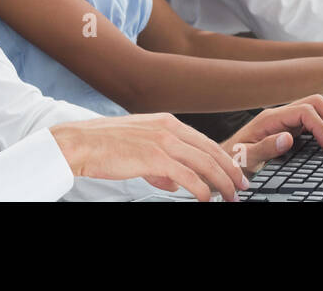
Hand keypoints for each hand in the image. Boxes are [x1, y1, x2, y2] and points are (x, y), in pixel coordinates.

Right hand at [49, 113, 248, 201]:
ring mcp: (163, 141)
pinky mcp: (155, 157)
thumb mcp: (139, 148)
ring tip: (229, 198)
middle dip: (229, 171)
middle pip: (210, 151)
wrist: (81, 143)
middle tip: (240, 188)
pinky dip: (201, 190)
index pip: (204, 141)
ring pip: (204, 164)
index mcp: (166, 122)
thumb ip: (160, 165)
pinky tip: (206, 199)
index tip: (233, 173)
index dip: (222, 158)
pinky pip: (187, 176)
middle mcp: (169, 128)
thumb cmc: (105, 146)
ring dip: (221, 183)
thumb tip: (175, 184)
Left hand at [221, 95, 322, 173]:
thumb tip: (288, 138)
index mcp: (270, 119)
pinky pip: (312, 120)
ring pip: (316, 108)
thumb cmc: (233, 160)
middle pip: (314, 102)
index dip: (320, 125)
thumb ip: (264, 148)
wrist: (225, 161)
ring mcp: (285, 121)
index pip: (304, 110)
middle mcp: (279, 115)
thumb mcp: (245, 158)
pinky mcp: (289, 129)